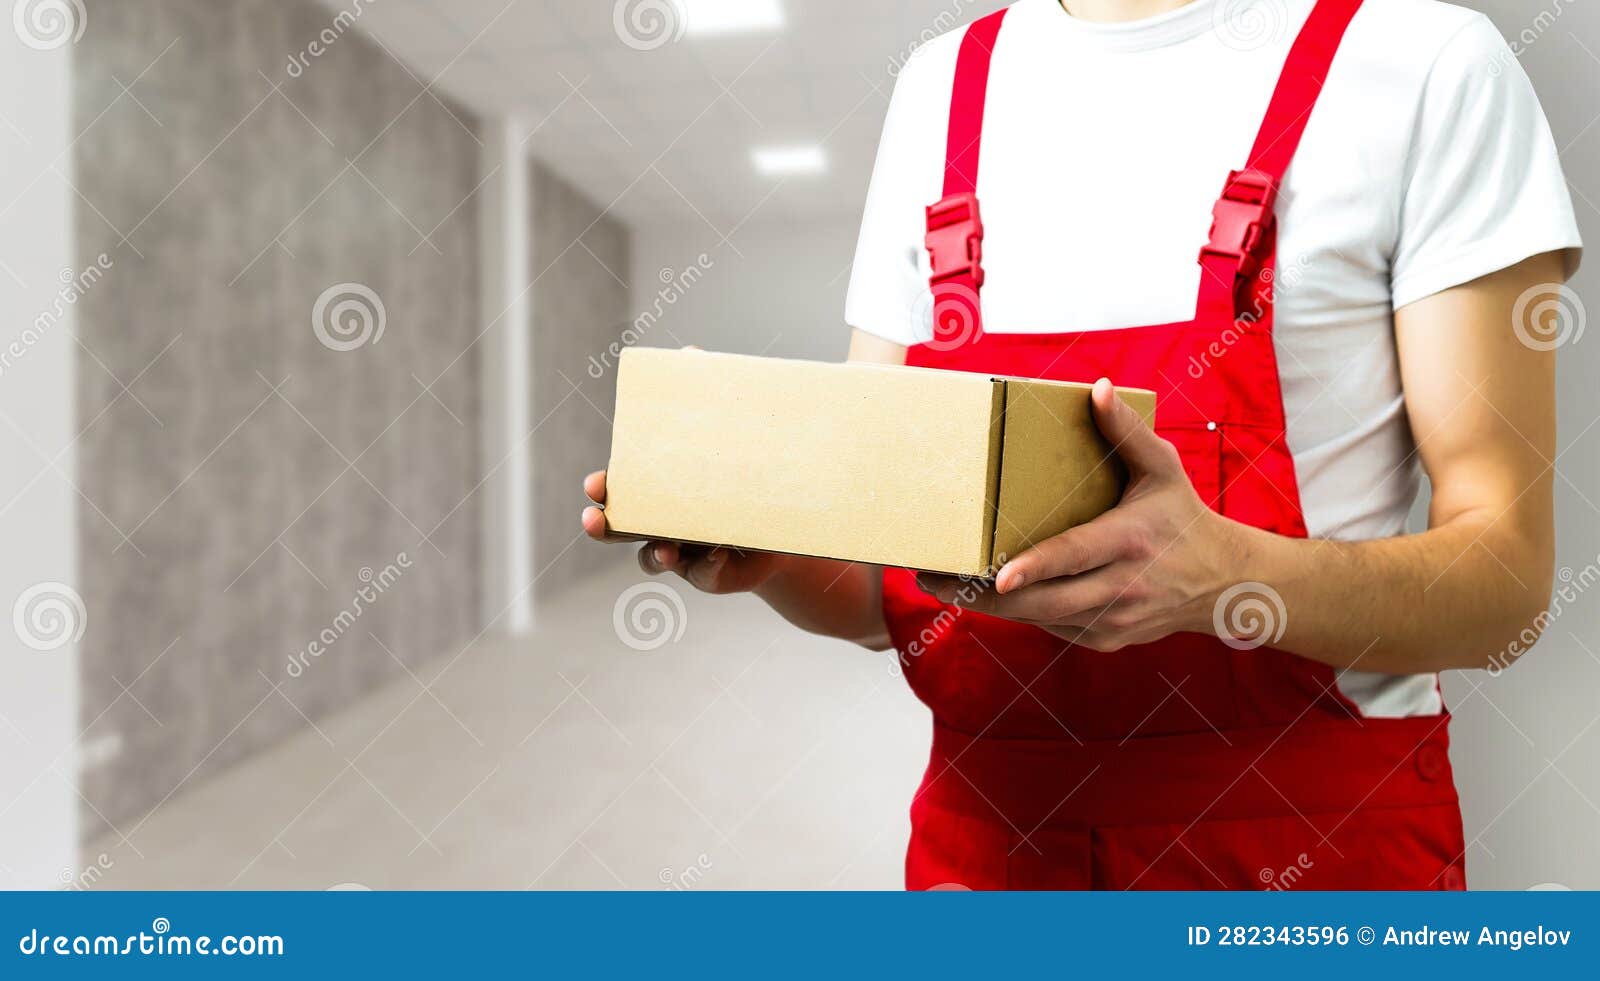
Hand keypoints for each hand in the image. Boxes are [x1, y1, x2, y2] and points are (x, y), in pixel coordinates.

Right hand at [582, 470, 783, 594]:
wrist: (770, 537)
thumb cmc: (742, 498)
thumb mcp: (730, 480)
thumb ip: (715, 480)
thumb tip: (702, 477)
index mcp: (657, 500)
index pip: (620, 492)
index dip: (602, 489)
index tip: (593, 485)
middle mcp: (659, 530)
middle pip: (619, 531)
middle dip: (602, 527)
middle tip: (592, 521)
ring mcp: (679, 555)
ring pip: (653, 558)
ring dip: (656, 554)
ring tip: (667, 552)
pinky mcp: (704, 575)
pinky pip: (702, 572)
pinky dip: (708, 564)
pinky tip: (717, 555)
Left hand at [915, 378, 1245, 651]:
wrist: (1223, 582)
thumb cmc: (1183, 517)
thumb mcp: (1162, 469)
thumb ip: (1126, 432)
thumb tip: (1096, 388)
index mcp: (1130, 541)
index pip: (1074, 557)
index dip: (1034, 568)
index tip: (995, 575)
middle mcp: (1121, 587)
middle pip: (1043, 601)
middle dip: (984, 595)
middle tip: (933, 579)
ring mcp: (1112, 620)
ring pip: (1040, 618)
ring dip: (991, 606)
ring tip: (944, 585)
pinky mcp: (1104, 639)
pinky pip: (1052, 627)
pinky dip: (1020, 612)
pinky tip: (987, 595)